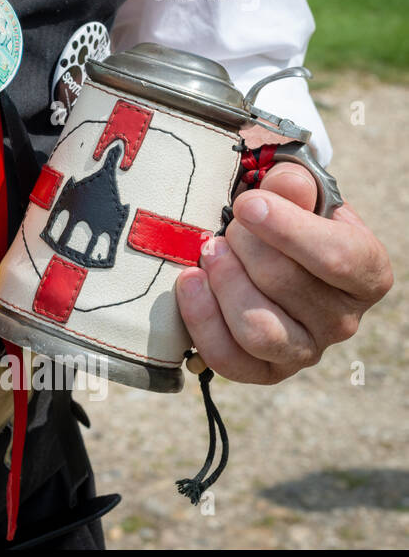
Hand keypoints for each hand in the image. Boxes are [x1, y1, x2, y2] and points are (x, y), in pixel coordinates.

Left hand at [174, 161, 391, 383]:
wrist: (267, 254)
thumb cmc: (287, 220)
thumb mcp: (299, 195)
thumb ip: (295, 186)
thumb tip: (284, 185)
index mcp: (366, 273)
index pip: (338, 258)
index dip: (287, 229)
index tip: (247, 205)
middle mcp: (343, 321)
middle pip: (285, 284)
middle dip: (243, 246)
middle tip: (227, 227)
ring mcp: (305, 352)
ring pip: (258, 329)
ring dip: (223, 283)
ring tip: (209, 252)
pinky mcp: (264, 371)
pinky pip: (229, 358)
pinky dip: (201, 319)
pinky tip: (190, 283)